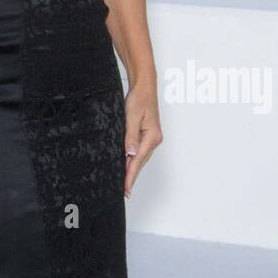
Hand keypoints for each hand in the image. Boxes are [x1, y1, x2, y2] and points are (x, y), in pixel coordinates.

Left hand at [123, 81, 161, 197]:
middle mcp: (154, 139)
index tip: (125, 189)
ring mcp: (151, 138)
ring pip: (140, 158)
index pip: (138, 161)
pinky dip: (133, 159)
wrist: (144, 86)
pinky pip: (139, 151)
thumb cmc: (139, 98)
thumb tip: (130, 154)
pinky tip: (127, 165)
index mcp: (152, 137)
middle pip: (140, 162)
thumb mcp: (131, 117)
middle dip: (131, 176)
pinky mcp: (147, 134)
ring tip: (124, 183)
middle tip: (123, 191)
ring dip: (132, 169)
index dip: (130, 176)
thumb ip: (130, 136)